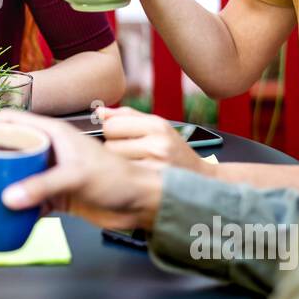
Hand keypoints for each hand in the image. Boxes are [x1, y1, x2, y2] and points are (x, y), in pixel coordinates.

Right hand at [0, 110, 163, 230]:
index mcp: (53, 133)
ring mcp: (52, 172)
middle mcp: (50, 150)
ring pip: (16, 174)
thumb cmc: (117, 178)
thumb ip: (41, 187)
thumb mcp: (76, 177)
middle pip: (9, 148)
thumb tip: (7, 199)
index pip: (12, 120)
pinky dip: (15, 207)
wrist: (140, 202)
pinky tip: (4, 215)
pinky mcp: (58, 195)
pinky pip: (29, 198)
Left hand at [98, 106, 215, 175]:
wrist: (200, 180)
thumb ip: (126, 116)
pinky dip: (124, 178)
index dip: (112, 131)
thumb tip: (98, 113)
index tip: (122, 137)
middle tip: (130, 154)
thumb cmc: (173, 150)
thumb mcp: (156, 126)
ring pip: (114, 163)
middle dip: (114, 149)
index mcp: (157, 126)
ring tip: (134, 165)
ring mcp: (155, 167)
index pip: (110, 125)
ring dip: (118, 165)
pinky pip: (122, 178)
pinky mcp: (152, 186)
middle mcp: (157, 145)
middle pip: (109, 146)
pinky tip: (135, 177)